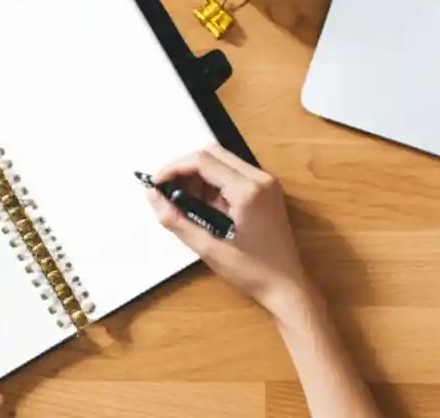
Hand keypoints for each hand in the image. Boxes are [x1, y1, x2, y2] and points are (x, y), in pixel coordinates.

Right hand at [147, 145, 310, 316]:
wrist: (286, 284)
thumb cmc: (251, 271)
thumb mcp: (208, 248)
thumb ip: (177, 220)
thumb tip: (153, 196)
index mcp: (248, 190)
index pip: (203, 161)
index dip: (174, 168)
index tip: (156, 184)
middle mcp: (260, 178)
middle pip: (214, 154)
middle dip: (186, 169)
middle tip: (169, 192)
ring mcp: (267, 182)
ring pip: (224, 162)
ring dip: (200, 176)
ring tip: (185, 203)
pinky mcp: (268, 190)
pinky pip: (235, 174)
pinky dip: (215, 183)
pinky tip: (205, 206)